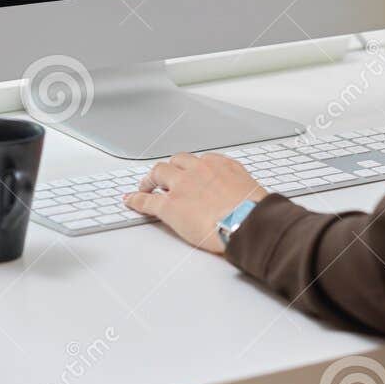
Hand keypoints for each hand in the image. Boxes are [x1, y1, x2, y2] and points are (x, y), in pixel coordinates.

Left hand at [124, 152, 266, 253]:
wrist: (247, 222)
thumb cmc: (254, 211)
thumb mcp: (251, 189)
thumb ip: (241, 187)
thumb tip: (244, 195)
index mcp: (219, 165)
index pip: (199, 161)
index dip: (191, 168)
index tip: (189, 173)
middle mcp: (199, 170)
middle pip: (176, 161)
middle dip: (168, 168)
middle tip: (163, 176)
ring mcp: (182, 186)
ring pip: (158, 173)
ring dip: (150, 179)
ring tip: (145, 185)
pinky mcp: (170, 206)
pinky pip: (147, 200)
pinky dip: (136, 199)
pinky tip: (130, 200)